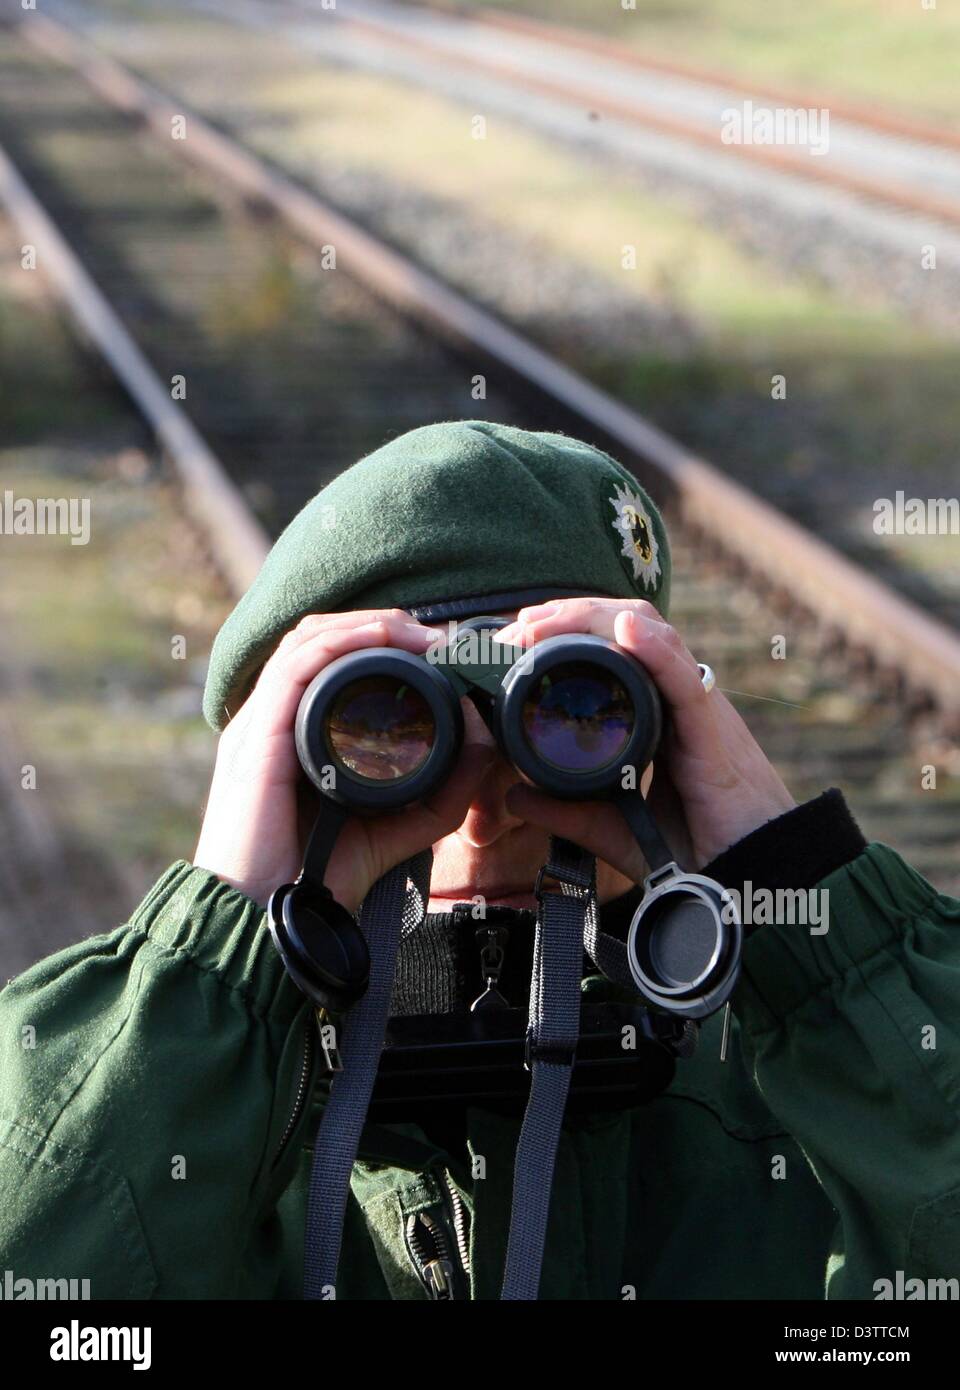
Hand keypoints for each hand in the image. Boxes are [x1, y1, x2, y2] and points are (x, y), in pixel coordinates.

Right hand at [193, 609, 497, 912]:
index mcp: (297, 731)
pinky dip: (340, 641)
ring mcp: (260, 721)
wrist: (270, 917)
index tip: (439, 650)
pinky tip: (381, 637)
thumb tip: (484, 738)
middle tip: (435, 636)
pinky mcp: (256, 733)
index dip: (383, 641)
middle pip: (321, 638)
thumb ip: (446, 786)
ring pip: (309, 639)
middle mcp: (274, 717)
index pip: (332, 660)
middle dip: (380, 625)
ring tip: (416, 632)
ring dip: (366, 625)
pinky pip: (295, 666)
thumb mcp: (404, 820)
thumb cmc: (325, 874)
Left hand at [493, 597, 794, 877]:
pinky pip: (685, 678)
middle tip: (521, 621)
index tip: (519, 635)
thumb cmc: (698, 850)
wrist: (752, 880)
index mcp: (657, 713)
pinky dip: (655, 648)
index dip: (568, 630)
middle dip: (572, 614)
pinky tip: (626, 629)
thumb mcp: (614, 826)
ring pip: (654, 636)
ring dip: (597, 619)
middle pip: (629, 626)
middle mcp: (678, 699)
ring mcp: (698, 709)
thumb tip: (514, 793)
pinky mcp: (714, 730)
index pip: (614, 648)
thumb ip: (567, 810)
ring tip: (549, 619)